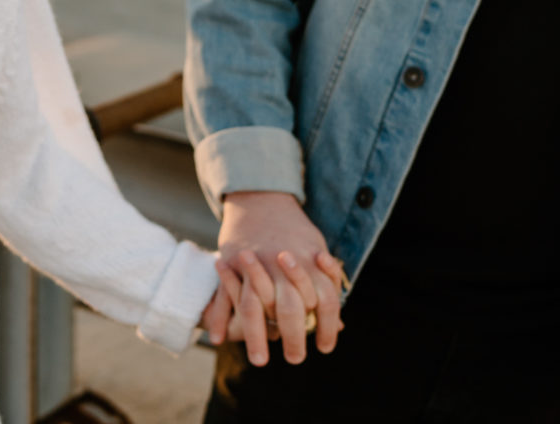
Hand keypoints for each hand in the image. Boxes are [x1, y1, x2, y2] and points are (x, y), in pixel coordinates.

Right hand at [217, 191, 345, 363]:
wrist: (261, 198)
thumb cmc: (293, 231)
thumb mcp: (316, 252)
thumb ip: (327, 289)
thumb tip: (341, 326)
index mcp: (309, 261)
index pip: (326, 301)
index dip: (329, 326)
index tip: (324, 348)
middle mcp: (282, 263)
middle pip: (290, 308)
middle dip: (293, 338)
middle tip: (295, 359)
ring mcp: (254, 262)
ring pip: (253, 306)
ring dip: (255, 336)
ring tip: (259, 361)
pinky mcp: (231, 260)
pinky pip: (223, 293)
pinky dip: (219, 317)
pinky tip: (218, 339)